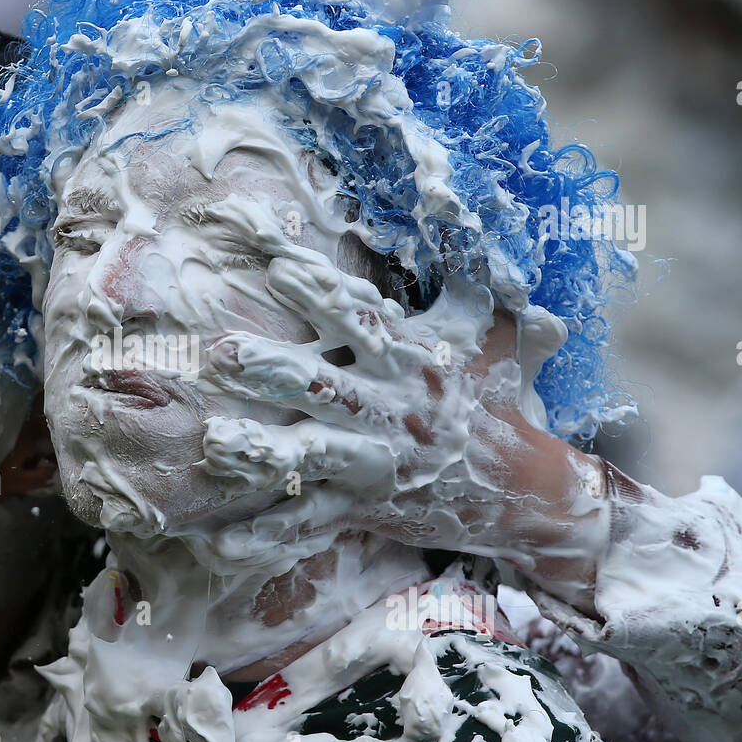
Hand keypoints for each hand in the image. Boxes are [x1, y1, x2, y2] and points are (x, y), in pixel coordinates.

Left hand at [197, 245, 613, 592]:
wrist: (526, 489)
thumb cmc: (497, 396)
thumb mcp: (490, 328)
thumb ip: (470, 270)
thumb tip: (465, 198)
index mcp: (412, 360)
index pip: (357, 315)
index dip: (316, 289)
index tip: (274, 262)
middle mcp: (389, 409)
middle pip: (324, 386)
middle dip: (274, 370)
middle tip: (223, 354)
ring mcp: (374, 464)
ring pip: (311, 455)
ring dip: (262, 450)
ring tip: (215, 441)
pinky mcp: (363, 508)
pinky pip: (309, 525)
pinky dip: (267, 537)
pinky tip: (220, 543)